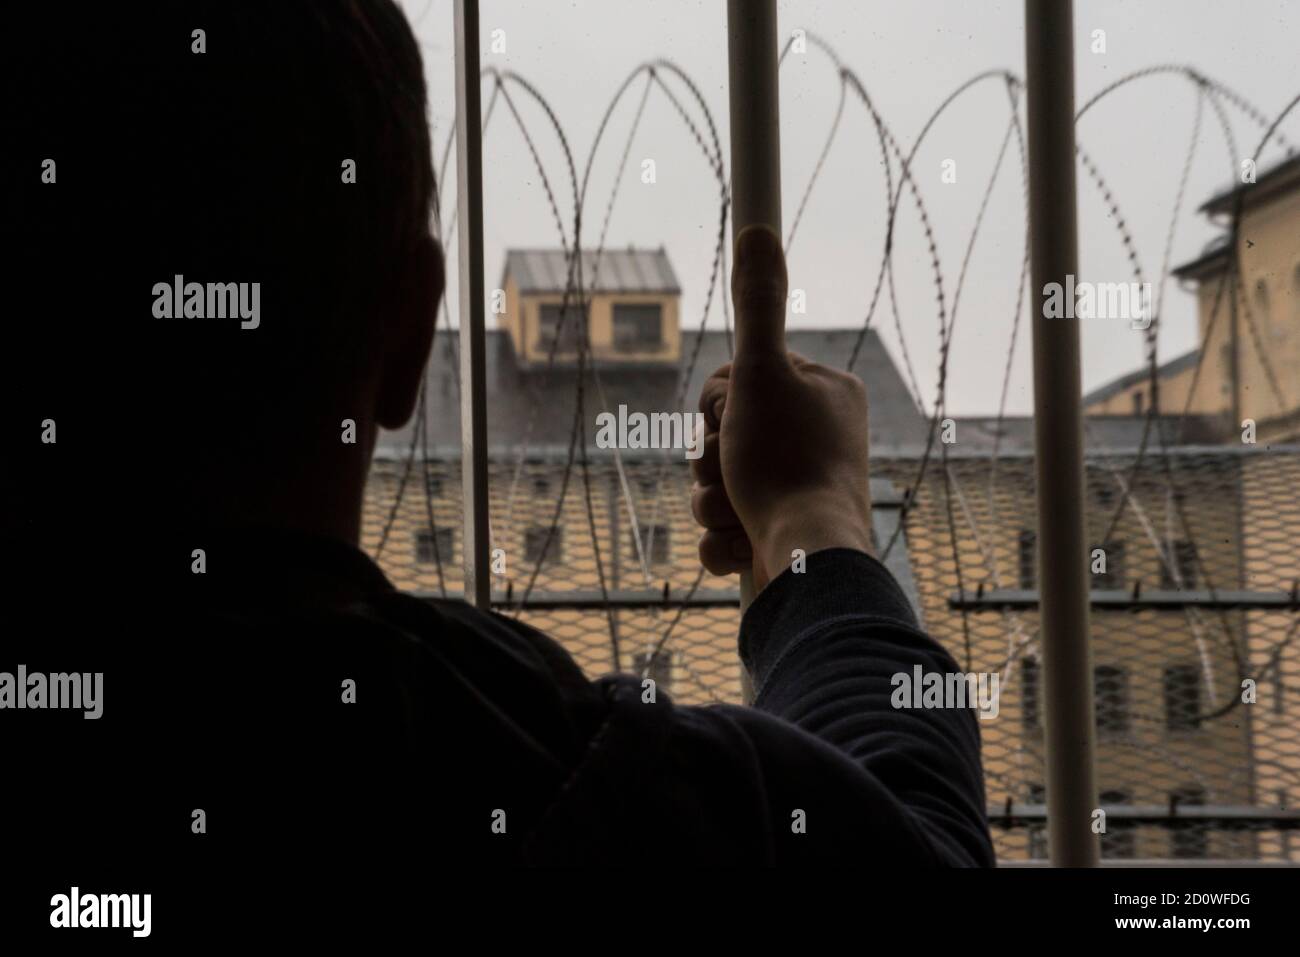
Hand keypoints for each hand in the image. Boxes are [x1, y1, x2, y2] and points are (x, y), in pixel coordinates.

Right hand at [693, 225, 872, 590]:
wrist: (809, 561)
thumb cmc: (787, 465)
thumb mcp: (761, 374)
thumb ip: (757, 306)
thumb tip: (758, 231)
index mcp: (824, 393)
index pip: (734, 382)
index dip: (717, 405)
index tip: (735, 421)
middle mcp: (817, 438)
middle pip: (721, 436)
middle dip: (711, 463)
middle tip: (736, 472)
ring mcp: (799, 490)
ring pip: (716, 485)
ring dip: (712, 504)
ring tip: (741, 514)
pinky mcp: (781, 534)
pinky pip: (725, 529)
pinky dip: (723, 540)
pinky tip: (744, 545)